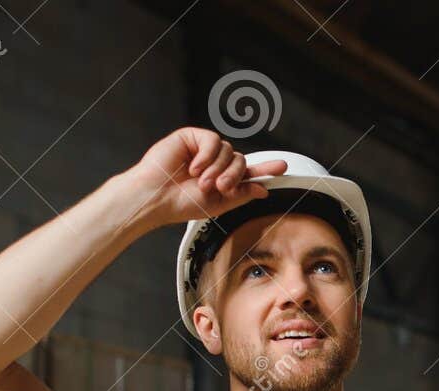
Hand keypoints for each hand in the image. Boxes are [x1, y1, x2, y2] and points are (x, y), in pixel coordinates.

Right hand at [128, 127, 287, 228]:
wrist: (156, 197)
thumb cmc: (180, 203)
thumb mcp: (217, 204)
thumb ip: (241, 195)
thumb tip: (263, 189)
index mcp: (222, 179)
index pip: (248, 172)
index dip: (265, 169)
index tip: (283, 167)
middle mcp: (215, 163)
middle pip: (240, 160)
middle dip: (235, 176)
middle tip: (222, 188)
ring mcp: (204, 149)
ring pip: (228, 150)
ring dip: (218, 169)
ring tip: (201, 182)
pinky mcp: (192, 137)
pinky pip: (212, 140)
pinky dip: (206, 156)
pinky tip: (193, 168)